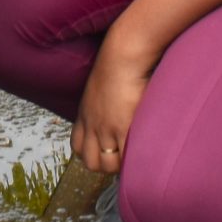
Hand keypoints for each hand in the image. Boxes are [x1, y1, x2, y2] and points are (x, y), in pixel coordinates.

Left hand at [72, 39, 157, 175]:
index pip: (78, 148)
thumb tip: (115, 111)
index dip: (91, 154)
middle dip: (106, 166)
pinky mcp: (122, 128)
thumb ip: (103, 103)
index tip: (107, 153)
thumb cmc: (118, 63)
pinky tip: (144, 154)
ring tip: (135, 157)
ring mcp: (105, 128)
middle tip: (124, 158)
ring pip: (107, 164)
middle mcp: (91, 124)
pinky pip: (125, 157)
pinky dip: (134, 161)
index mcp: (84, 114)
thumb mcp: (100, 87)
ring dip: (121, 165)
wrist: (122, 54)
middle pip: (91, 162)